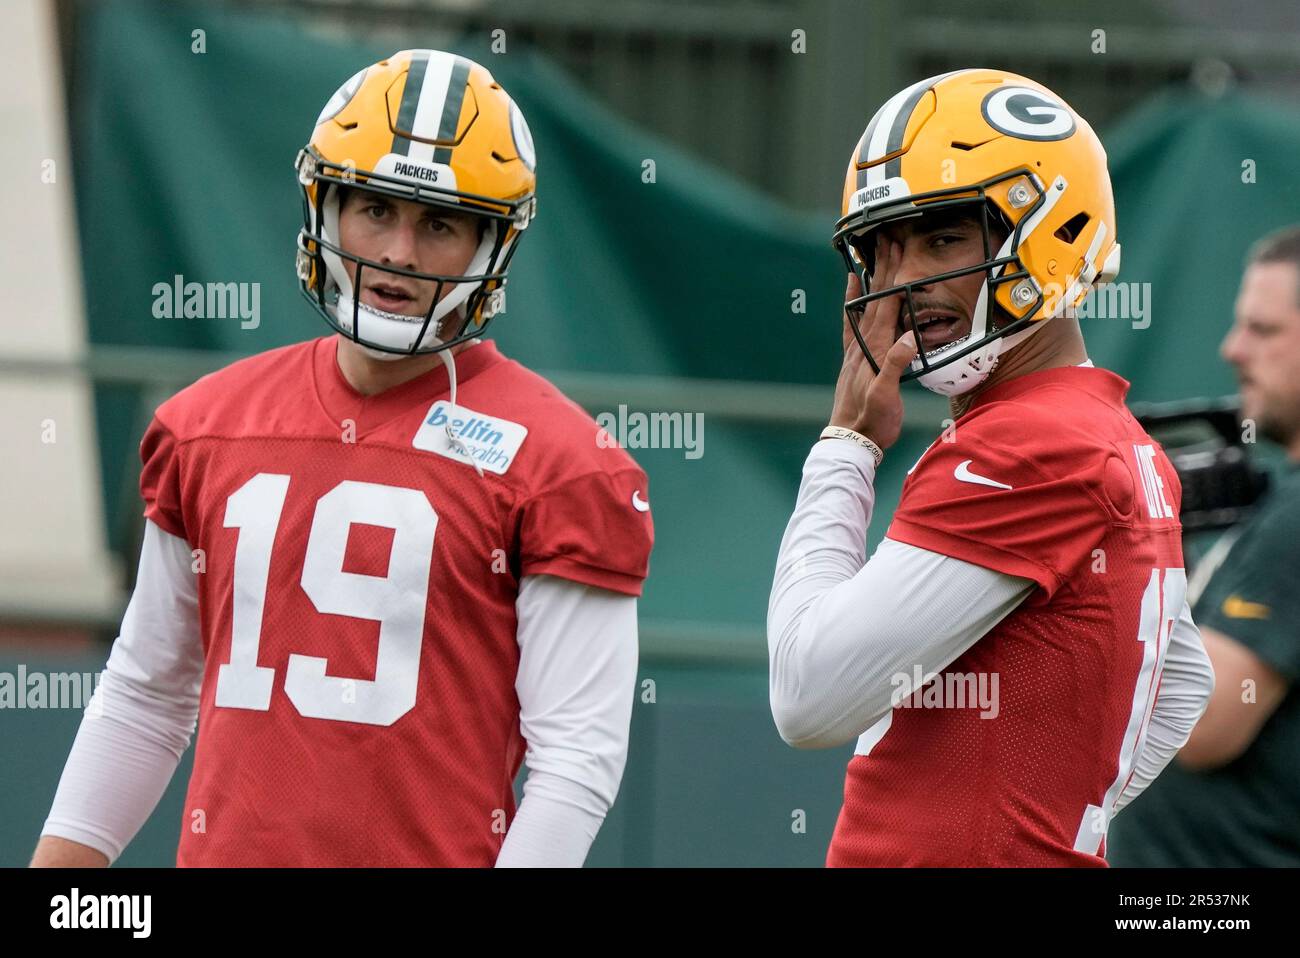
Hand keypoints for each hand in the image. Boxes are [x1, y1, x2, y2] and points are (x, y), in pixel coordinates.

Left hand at [828, 238, 918, 450]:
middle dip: (884, 268)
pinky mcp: (854, 359)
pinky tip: (852, 290)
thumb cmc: (872, 422)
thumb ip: (895, 366)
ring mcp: (856, 351)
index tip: (898, 250)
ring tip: (873, 255)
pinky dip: (853, 303)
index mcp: (873, 350)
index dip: (892, 276)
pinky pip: (852, 324)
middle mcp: (862, 346)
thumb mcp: (887, 397)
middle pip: (875, 299)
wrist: (850, 440)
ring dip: (871, 280)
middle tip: (890, 240)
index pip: (885, 305)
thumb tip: (907, 337)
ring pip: (865, 307)